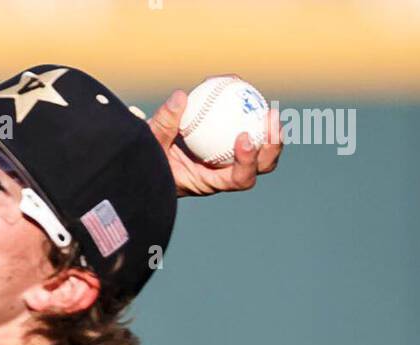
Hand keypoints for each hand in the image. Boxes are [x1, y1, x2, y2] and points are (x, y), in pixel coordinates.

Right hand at [148, 89, 282, 196]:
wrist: (149, 158)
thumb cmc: (148, 157)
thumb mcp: (150, 144)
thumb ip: (163, 124)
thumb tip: (181, 97)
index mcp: (210, 181)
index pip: (238, 179)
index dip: (248, 162)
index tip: (243, 137)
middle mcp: (225, 174)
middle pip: (260, 167)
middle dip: (272, 146)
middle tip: (271, 117)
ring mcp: (230, 159)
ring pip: (261, 150)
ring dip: (271, 131)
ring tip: (270, 108)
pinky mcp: (229, 143)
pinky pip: (247, 126)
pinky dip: (249, 111)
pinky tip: (246, 88)